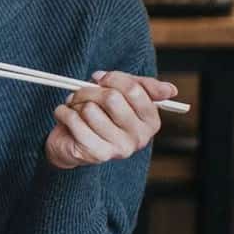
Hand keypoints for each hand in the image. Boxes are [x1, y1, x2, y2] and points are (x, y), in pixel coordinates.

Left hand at [44, 70, 178, 169]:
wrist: (73, 143)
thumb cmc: (100, 114)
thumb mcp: (122, 95)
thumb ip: (142, 87)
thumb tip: (171, 90)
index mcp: (151, 122)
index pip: (134, 89)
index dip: (113, 78)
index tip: (101, 79)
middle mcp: (140, 138)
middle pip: (111, 97)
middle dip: (90, 90)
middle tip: (81, 92)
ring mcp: (119, 149)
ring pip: (90, 109)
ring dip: (75, 102)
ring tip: (75, 108)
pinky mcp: (96, 154)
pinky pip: (75, 121)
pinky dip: (63, 112)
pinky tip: (65, 116)